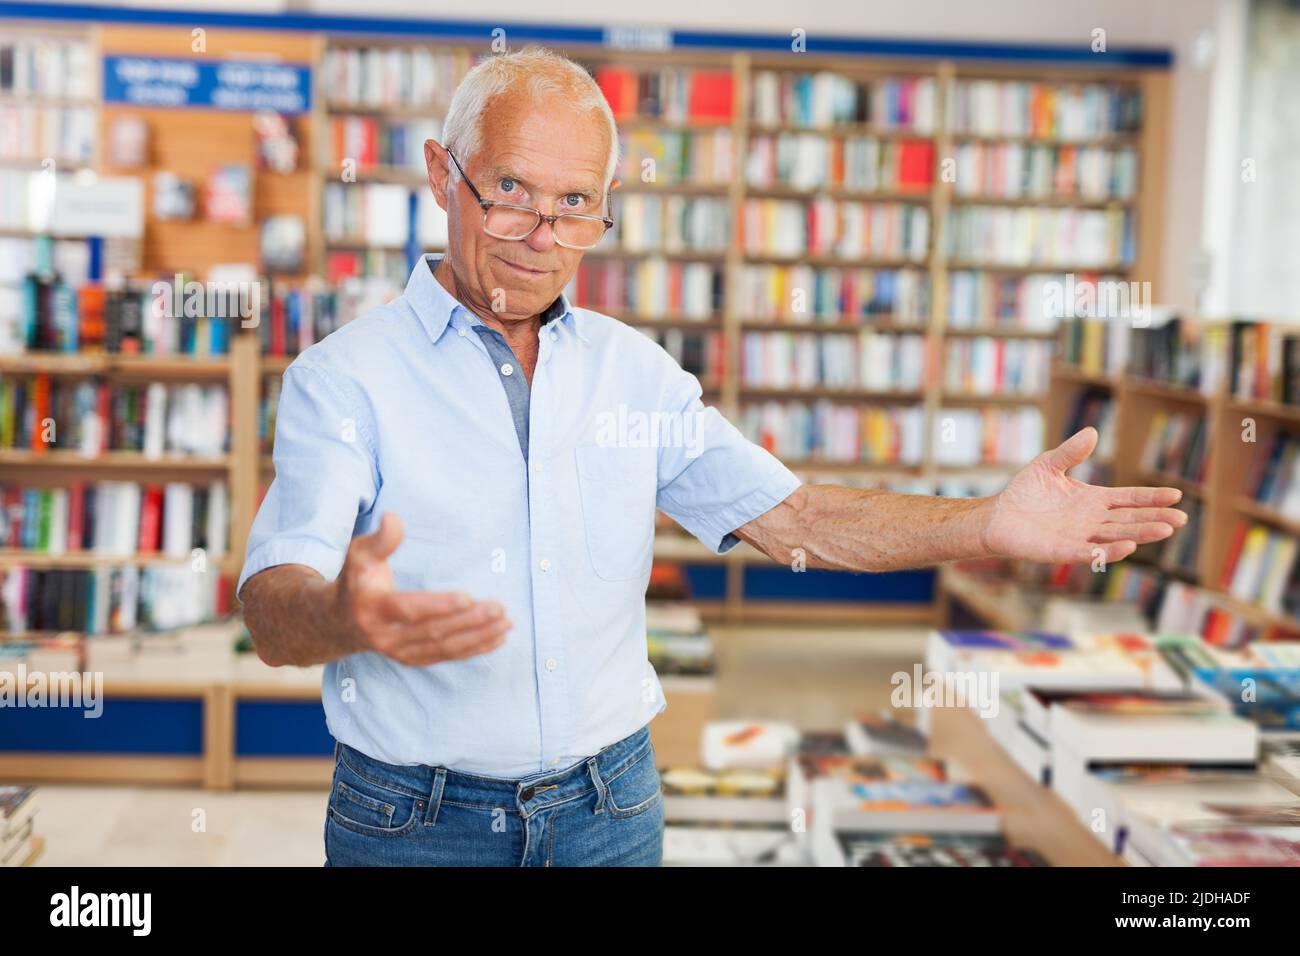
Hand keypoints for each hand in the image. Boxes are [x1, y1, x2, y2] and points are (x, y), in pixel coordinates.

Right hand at [334, 513, 510, 665]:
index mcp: (374, 608)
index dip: (438, 605)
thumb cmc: (357, 580)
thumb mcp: (360, 554)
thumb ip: (380, 539)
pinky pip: (448, 656)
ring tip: (506, 622)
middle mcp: (386, 636)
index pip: (408, 609)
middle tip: (499, 607)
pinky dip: (475, 648)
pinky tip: (498, 638)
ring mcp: (400, 652)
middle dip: (469, 621)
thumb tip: (393, 517)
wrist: (339, 622)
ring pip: (444, 647)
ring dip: (478, 636)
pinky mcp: (414, 659)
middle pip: (433, 631)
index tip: (468, 597)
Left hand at [978, 427, 1186, 564]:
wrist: (996, 516)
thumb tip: (1092, 432)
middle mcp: (1092, 520)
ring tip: (1164, 530)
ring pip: (1117, 536)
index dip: (1151, 497)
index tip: (1176, 494)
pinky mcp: (1063, 551)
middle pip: (1130, 519)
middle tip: (1181, 519)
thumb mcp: (1048, 465)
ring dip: (1140, 534)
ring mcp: (1080, 536)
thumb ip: (1071, 452)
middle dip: (1155, 519)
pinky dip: (1109, 551)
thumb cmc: (1024, 492)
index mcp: (1093, 500)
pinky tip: (1129, 547)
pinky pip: (1090, 552)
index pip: (1129, 498)